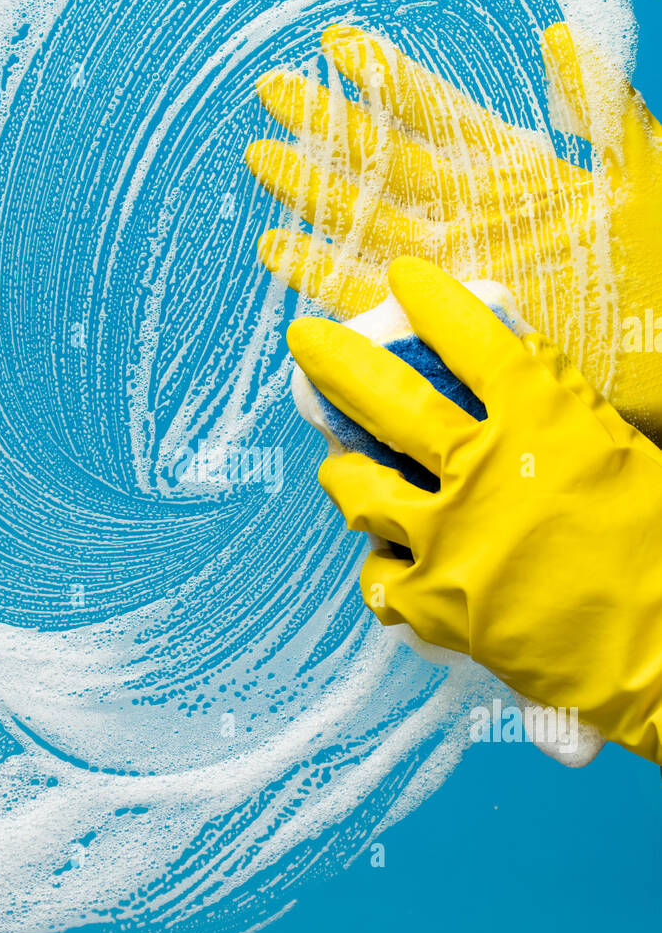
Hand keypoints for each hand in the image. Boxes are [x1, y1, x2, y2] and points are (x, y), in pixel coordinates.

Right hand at [246, 22, 661, 433]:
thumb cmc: (659, 247)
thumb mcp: (634, 159)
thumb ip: (594, 99)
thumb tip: (556, 34)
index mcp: (512, 168)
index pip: (433, 112)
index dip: (383, 78)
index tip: (335, 42)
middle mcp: (469, 213)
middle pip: (382, 162)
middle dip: (326, 126)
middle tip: (271, 90)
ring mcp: (450, 263)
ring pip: (365, 221)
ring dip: (311, 193)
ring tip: (261, 160)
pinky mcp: (438, 316)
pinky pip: (366, 293)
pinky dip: (321, 274)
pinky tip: (279, 249)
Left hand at [288, 256, 661, 764]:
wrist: (659, 652)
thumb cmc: (656, 552)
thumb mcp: (621, 455)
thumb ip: (559, 408)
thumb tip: (514, 364)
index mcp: (541, 419)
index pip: (473, 337)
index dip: (432, 301)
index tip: (404, 280)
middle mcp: (481, 469)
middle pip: (388, 398)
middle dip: (337, 362)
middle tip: (306, 342)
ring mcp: (446, 536)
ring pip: (359, 489)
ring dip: (344, 472)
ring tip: (339, 465)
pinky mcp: (431, 602)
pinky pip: (377, 573)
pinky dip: (383, 563)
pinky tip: (390, 560)